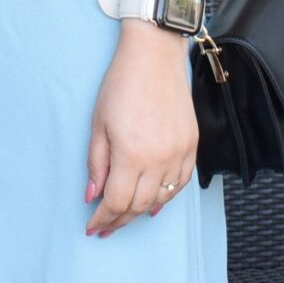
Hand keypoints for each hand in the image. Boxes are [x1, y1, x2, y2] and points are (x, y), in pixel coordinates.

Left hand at [85, 25, 198, 235]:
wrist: (155, 55)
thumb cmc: (121, 84)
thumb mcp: (98, 124)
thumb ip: (96, 164)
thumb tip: (93, 195)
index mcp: (131, 154)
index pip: (116, 201)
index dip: (103, 218)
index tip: (92, 227)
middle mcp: (159, 159)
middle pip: (139, 205)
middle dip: (120, 219)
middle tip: (105, 226)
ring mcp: (179, 153)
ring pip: (162, 198)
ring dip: (142, 211)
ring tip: (126, 216)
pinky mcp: (192, 145)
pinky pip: (181, 182)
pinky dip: (167, 196)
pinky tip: (155, 202)